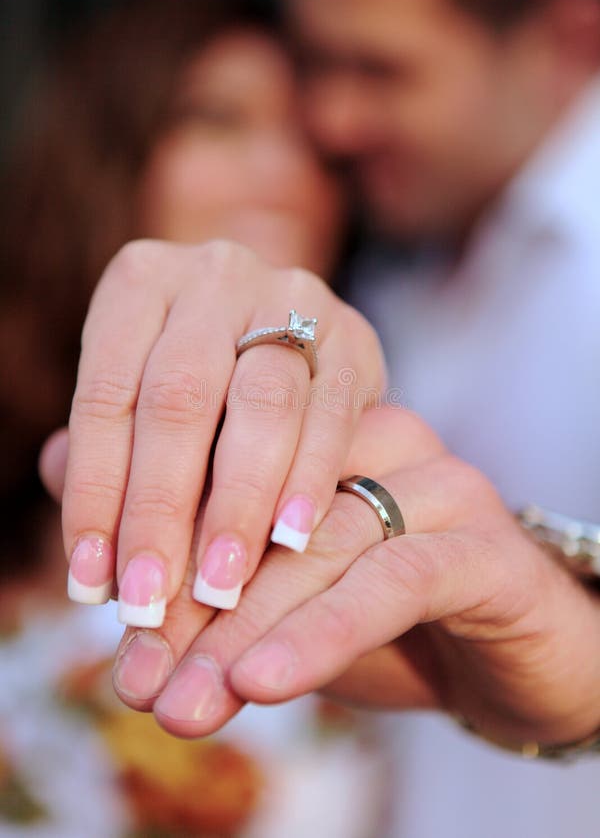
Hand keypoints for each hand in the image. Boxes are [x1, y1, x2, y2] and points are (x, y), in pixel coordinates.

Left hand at [43, 406, 599, 748]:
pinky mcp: (485, 544)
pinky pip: (396, 580)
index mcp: (327, 416)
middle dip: (196, 598)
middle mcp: (384, 431)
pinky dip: (324, 633)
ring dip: (247, 629)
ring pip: (326, 542)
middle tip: (135, 676)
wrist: (512, 647)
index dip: (166, 532)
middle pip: (270, 500)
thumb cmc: (379, 605)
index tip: (108, 613)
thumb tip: (61, 463)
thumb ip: (181, 521)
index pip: (232, 451)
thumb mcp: (274, 573)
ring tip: (182, 700)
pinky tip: (265, 682)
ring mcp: (441, 479)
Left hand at [58, 238, 384, 625]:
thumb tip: (91, 552)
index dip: (95, 492)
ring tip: (219, 585)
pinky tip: (291, 541)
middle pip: (180, 398)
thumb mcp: (140, 402)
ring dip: (238, 503)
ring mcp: (290, 295)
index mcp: (141, 282)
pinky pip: (332, 410)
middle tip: (151, 599)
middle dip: (163, 508)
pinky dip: (310, 478)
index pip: (106, 395)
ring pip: (261, 403)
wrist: (286, 334)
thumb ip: (106, 465)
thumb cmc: (196, 387)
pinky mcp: (353, 333)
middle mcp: (213, 274)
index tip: (90, 580)